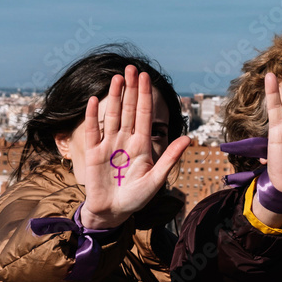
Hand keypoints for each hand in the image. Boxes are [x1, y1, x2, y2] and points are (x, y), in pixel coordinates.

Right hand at [81, 67, 189, 229]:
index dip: (146, 95)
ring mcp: (109, 145)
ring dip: (115, 97)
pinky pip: (93, 131)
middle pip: (130, 109)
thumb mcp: (156, 179)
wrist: (113, 212)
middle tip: (131, 68)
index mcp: (143, 144)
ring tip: (117, 78)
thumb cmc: (137, 198)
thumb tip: (188, 138)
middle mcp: (126, 140)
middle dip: (131, 89)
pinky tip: (94, 100)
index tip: (146, 77)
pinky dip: (93, 116)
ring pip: (113, 115)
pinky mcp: (92, 153)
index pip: (145, 114)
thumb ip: (170, 158)